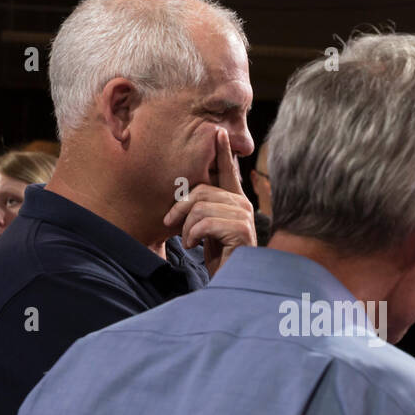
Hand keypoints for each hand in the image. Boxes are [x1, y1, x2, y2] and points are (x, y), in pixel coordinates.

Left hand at [162, 128, 255, 275]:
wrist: (230, 282)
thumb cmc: (219, 258)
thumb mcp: (206, 230)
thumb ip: (202, 210)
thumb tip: (186, 197)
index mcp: (234, 201)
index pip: (228, 171)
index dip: (222, 152)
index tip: (217, 133)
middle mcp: (242, 205)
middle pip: (202, 190)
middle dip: (180, 208)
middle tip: (170, 223)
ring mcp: (244, 216)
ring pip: (200, 207)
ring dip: (186, 228)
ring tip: (189, 241)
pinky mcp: (241, 229)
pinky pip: (205, 222)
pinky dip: (193, 236)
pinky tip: (195, 246)